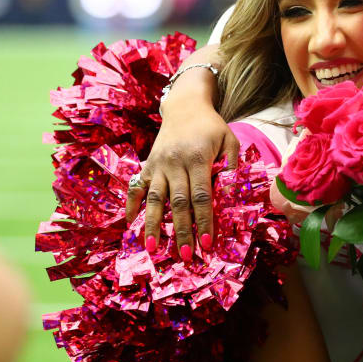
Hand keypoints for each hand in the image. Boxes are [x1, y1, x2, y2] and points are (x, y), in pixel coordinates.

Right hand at [125, 79, 237, 260]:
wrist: (186, 105)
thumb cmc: (212, 127)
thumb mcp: (230, 141)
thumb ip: (232, 167)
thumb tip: (230, 196)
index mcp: (198, 159)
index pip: (202, 196)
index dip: (204, 221)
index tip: (207, 244)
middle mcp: (175, 163)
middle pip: (178, 203)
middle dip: (182, 231)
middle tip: (186, 256)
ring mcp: (158, 164)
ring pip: (154, 199)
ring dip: (153, 226)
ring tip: (152, 249)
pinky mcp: (147, 164)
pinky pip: (136, 186)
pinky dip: (131, 205)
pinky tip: (130, 224)